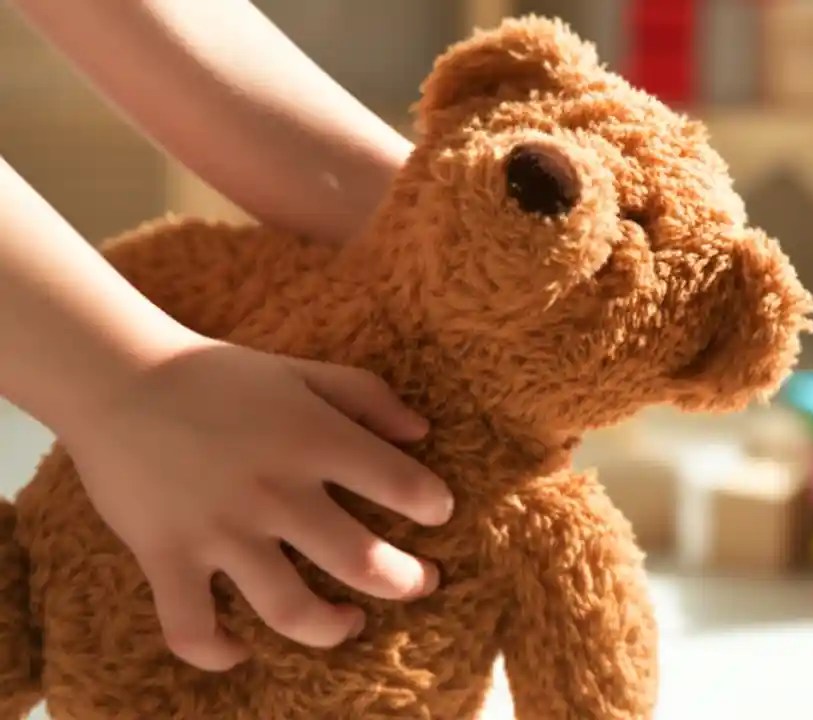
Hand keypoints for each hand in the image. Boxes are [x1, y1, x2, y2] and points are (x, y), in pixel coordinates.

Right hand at [59, 330, 451, 671]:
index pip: (400, 483)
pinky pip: (192, 628)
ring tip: (352, 622)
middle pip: (362, 562)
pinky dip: (217, 652)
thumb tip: (423, 433)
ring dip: (333, 628)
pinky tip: (241, 652)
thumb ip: (367, 396)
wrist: (117, 377)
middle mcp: (274, 492)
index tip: (437, 512)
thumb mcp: (302, 371)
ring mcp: (220, 532)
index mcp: (313, 439)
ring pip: (290, 610)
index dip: (432, 503)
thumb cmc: (219, 376)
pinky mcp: (167, 557)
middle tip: (422, 582)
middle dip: (407, 582)